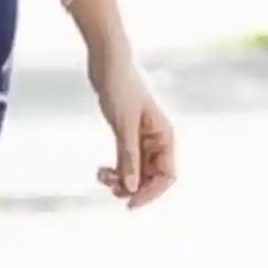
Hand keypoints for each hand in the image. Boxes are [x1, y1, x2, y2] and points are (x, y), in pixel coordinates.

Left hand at [89, 50, 176, 208]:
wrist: (107, 63)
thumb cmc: (120, 88)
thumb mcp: (124, 125)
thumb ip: (129, 157)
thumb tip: (131, 187)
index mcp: (165, 136)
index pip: (167, 175)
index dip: (151, 193)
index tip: (130, 203)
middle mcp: (157, 140)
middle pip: (152, 177)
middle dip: (133, 187)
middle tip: (109, 189)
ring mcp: (142, 139)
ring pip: (136, 172)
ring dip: (121, 180)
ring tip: (101, 176)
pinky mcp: (126, 136)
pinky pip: (125, 163)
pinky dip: (114, 170)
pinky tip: (100, 171)